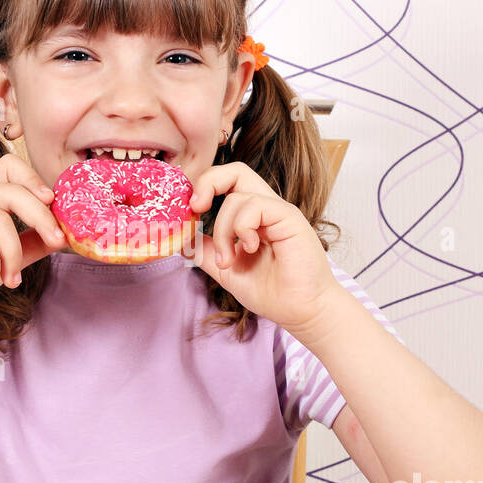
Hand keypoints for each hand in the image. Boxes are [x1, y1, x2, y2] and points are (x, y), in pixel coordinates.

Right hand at [0, 153, 67, 325]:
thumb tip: (64, 235)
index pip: (10, 166)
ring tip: (10, 279)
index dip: (34, 179)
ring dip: (11, 255)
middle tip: (56, 242)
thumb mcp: (7, 258)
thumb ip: (32, 243)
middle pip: (14, 191)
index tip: (53, 203)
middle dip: (41, 217)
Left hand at [187, 163, 340, 334]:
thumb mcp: (226, 269)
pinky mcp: (289, 217)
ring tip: (228, 260)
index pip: (226, 183)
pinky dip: (241, 228)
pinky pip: (255, 206)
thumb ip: (204, 251)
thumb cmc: (273, 293)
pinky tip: (248, 249)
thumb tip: (180, 238)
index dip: (202, 190)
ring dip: (222, 230)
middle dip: (207, 182)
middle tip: (195, 209)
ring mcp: (278, 211)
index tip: (188, 215)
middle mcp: (266, 209)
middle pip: (234, 171)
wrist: (303, 312)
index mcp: (253, 217)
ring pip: (236, 196)